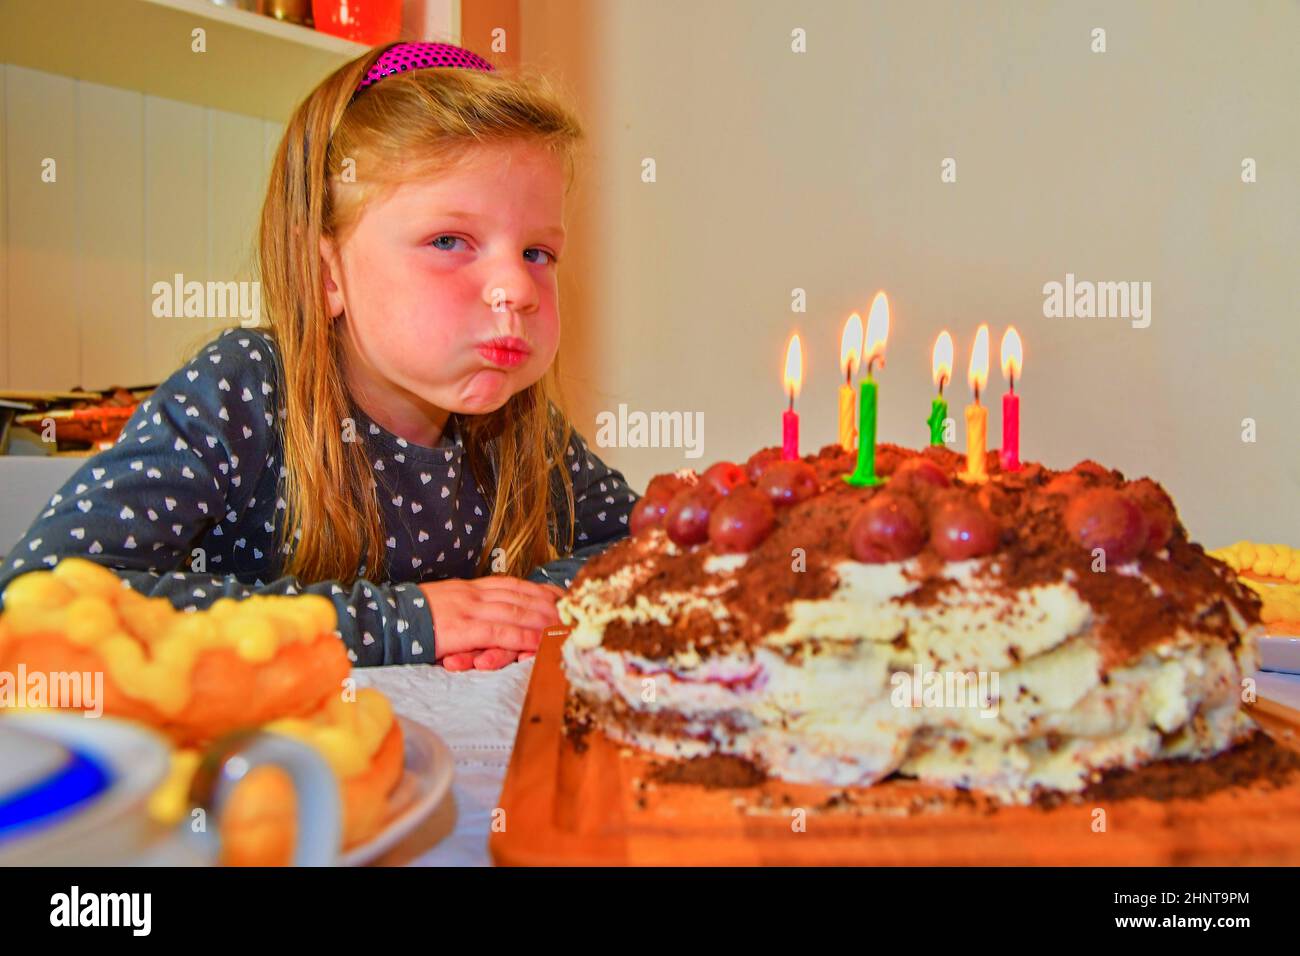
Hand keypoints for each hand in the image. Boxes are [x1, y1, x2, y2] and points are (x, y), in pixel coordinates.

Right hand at [419, 577, 564, 669]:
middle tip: (572, 610)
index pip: (511, 584)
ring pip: (516, 611)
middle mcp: (473, 594)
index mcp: (468, 588)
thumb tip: (483, 617)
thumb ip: (464, 607)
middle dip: (549, 603)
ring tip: (564, 627)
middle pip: (520, 595)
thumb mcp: (441, 605)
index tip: (558, 593)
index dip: (538, 589)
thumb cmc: (409, 618)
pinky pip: (500, 631)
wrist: (383, 619)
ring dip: (543, 619)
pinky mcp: (463, 629)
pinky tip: (539, 641)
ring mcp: (469, 610)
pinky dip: (523, 636)